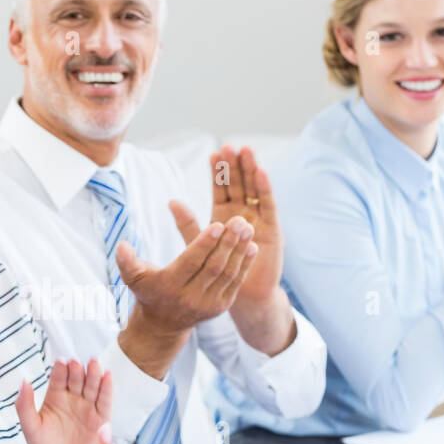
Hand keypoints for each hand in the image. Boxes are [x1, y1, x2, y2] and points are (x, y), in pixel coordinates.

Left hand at [16, 358, 112, 443]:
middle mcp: (72, 399)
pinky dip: (107, 388)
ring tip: (92, 364)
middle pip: (77, 379)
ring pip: (92, 386)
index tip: (61, 362)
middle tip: (77, 362)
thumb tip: (23, 381)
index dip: (60, 370)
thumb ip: (24, 406)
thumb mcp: (31, 428)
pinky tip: (107, 375)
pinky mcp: (102, 418)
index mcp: (54, 398)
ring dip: (93, 374)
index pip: (58, 378)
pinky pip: (105, 400)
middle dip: (77, 370)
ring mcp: (88, 407)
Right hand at [115, 209, 255, 336]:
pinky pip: (235, 283)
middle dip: (228, 243)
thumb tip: (121, 245)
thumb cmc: (149, 291)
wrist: (164, 324)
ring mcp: (209, 304)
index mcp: (170, 287)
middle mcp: (190, 298)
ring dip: (240, 251)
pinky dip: (244, 264)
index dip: (204, 244)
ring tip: (248, 228)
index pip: (191, 263)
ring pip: (228, 274)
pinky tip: (252, 246)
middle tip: (240, 220)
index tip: (218, 224)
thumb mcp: (134, 278)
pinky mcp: (221, 307)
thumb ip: (127, 261)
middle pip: (213, 267)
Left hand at [201, 145, 283, 306]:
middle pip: (239, 184)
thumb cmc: (220, 273)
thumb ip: (188, 224)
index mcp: (225, 216)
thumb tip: (171, 201)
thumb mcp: (200, 245)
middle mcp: (244, 214)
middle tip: (230, 145)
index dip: (218, 172)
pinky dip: (265, 189)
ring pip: (254, 190)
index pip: (222, 188)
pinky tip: (261, 173)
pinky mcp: (272, 230)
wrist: (245, 297)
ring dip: (250, 171)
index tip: (213, 153)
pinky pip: (269, 206)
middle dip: (235, 166)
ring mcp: (259, 220)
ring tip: (245, 151)